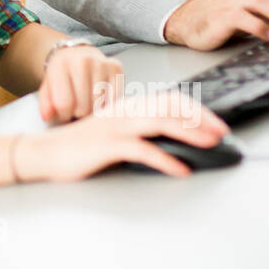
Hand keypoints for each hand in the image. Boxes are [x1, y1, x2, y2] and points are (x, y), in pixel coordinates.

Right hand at [16, 93, 229, 179]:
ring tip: (210, 143)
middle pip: (169, 107)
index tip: (216, 122)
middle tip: (222, 131)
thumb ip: (138, 129)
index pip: (168, 100)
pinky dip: (165, 159)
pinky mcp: (108, 145)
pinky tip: (180, 169)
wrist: (46, 153)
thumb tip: (170, 136)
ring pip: (160, 122)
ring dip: (190, 133)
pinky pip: (142, 150)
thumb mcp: (113, 131)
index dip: (195, 109)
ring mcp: (116, 127)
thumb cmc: (80, 146)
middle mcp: (124, 112)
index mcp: (127, 107)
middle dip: (200, 118)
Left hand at [38, 42, 123, 123]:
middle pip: (83, 107)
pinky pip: (114, 100)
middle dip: (78, 113)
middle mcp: (82, 61)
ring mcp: (101, 63)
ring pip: (100, 105)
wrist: (78, 54)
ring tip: (87, 102)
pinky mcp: (116, 68)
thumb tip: (48, 117)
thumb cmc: (63, 75)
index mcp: (60, 65)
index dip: (63, 115)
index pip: (64, 104)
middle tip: (76, 106)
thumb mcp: (47, 87)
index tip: (64, 111)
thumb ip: (45, 104)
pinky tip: (99, 98)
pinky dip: (107, 104)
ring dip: (93, 110)